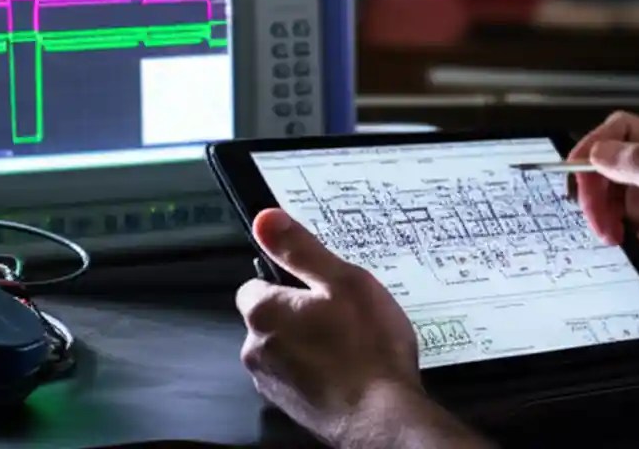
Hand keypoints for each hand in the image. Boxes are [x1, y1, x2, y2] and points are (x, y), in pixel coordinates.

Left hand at [235, 208, 422, 445]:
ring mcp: (270, 383)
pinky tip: (348, 372)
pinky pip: (297, 377)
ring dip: (309, 344)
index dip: (288, 283)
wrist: (383, 418)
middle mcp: (255, 349)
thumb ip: (301, 249)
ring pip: (284, 348)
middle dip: (300, 314)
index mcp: (263, 312)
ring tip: (351, 346)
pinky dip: (316, 372)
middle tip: (344, 316)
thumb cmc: (368, 347)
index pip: (255, 284)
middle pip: (271, 318)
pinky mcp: (288, 408)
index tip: (320, 289)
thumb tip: (265, 219)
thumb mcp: (344, 281)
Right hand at [569, 112, 638, 307]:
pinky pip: (606, 204)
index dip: (595, 143)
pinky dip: (602, 219)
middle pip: (605, 157)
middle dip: (593, 185)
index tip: (577, 168)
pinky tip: (613, 235)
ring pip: (601, 182)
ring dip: (596, 207)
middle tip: (591, 212)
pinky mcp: (638, 209)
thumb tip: (598, 152)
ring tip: (606, 232)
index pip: (621, 128)